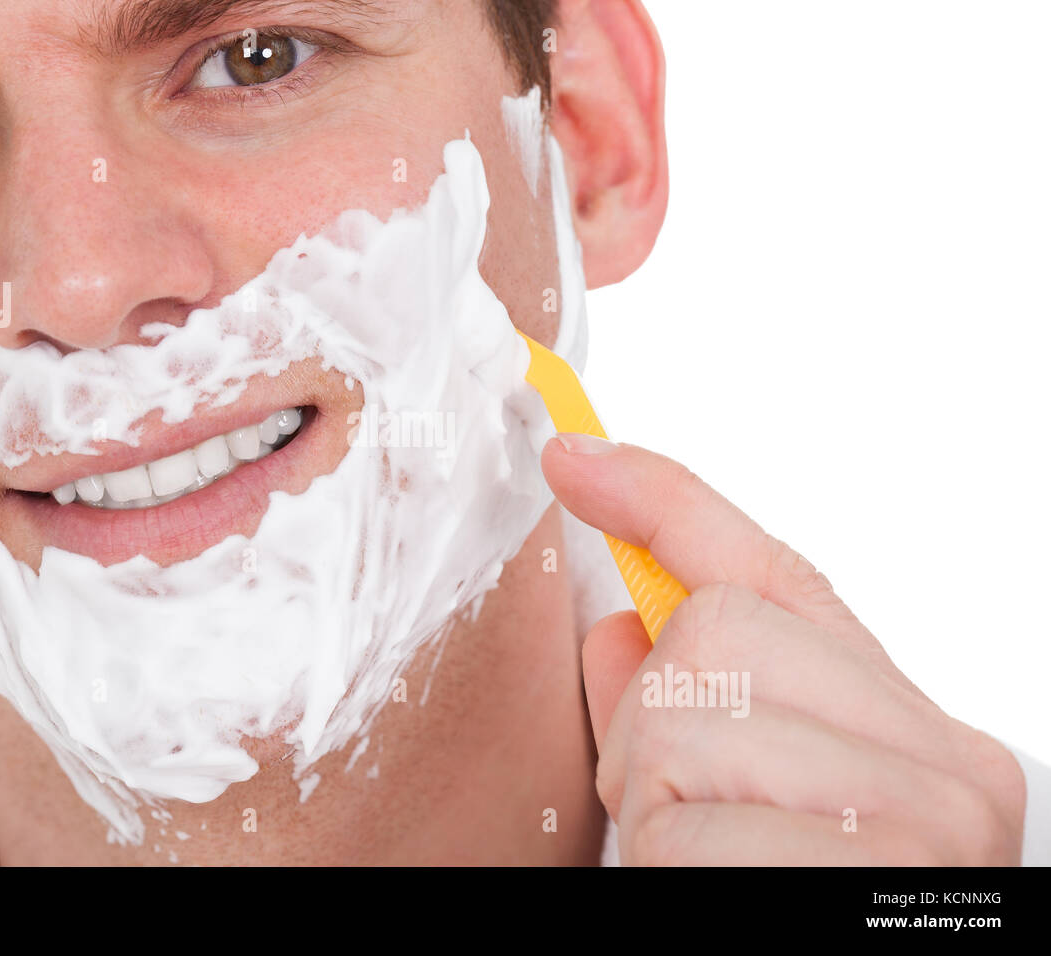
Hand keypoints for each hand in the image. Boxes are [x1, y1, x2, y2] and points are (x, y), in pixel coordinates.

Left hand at [541, 435, 1026, 864]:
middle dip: (652, 731)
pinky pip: (684, 828)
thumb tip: (619, 623)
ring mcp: (918, 829)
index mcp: (916, 733)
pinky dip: (665, 869)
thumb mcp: (731, 808)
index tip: (568, 450)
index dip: (664, 502)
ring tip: (712, 872)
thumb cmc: (778, 896)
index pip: (775, 575)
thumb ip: (684, 711)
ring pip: (686, 718)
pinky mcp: (860, 880)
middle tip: (686, 822)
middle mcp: (944, 768)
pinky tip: (714, 897)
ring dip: (653, 811)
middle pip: (712, 639)